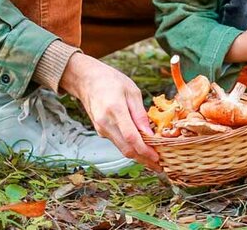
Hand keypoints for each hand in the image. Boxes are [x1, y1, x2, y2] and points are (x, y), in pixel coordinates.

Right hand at [59, 52, 160, 171]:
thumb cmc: (111, 81)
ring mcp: (101, 129)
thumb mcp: (132, 91)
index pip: (131, 137)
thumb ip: (140, 114)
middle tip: (160, 166)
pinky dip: (130, 147)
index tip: (157, 157)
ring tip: (154, 160)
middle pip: (126, 149)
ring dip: (138, 156)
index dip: (145, 150)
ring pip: (122, 148)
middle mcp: (105, 123)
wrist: (87, 80)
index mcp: (115, 110)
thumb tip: (150, 133)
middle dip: (144, 160)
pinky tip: (142, 148)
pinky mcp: (101, 131)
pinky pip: (118, 142)